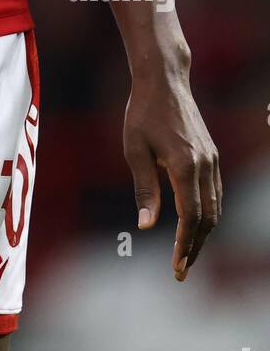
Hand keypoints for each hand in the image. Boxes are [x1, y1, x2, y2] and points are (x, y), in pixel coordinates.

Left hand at [123, 66, 221, 280]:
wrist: (164, 81)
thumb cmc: (142, 113)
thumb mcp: (134, 149)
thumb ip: (144, 188)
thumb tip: (146, 226)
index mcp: (184, 165)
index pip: (190, 216)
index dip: (185, 245)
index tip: (177, 266)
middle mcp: (204, 164)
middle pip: (208, 218)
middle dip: (196, 247)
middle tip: (181, 269)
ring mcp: (212, 159)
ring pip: (215, 207)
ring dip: (203, 233)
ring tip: (187, 253)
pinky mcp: (212, 155)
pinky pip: (215, 192)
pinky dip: (208, 213)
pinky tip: (195, 224)